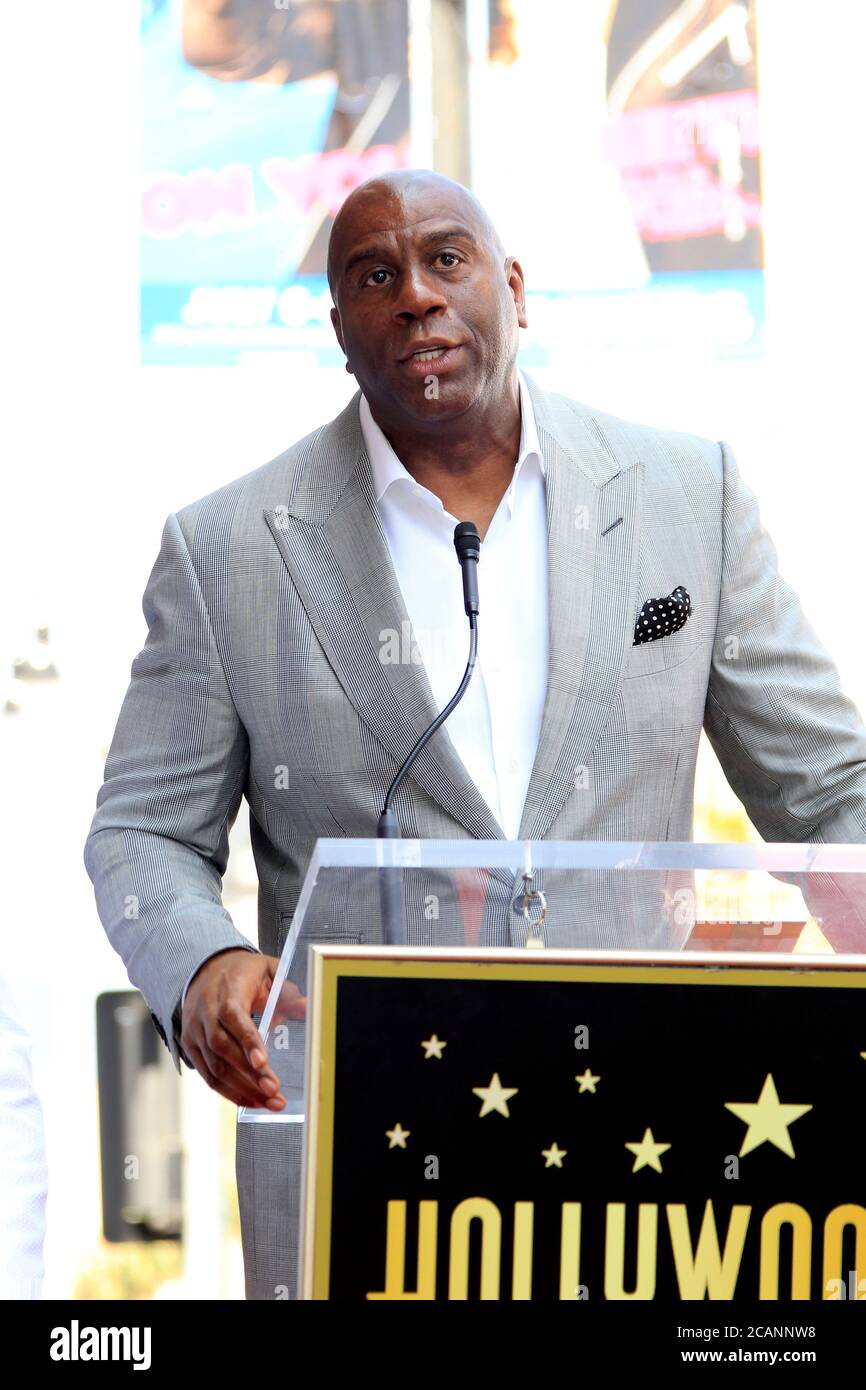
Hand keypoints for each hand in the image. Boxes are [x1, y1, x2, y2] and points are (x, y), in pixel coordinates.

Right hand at [181, 948, 305, 1109]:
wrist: (208, 969)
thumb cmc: (244, 972)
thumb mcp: (270, 971)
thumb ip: (288, 991)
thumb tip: (308, 1008)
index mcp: (227, 989)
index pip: (233, 1016)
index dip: (247, 1041)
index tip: (262, 1062)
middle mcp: (205, 1011)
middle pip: (222, 1047)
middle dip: (249, 1074)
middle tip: (274, 1090)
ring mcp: (195, 1030)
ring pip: (214, 1066)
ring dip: (242, 1088)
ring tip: (268, 1102)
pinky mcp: (191, 1046)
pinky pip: (208, 1075)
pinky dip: (229, 1091)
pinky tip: (251, 1100)